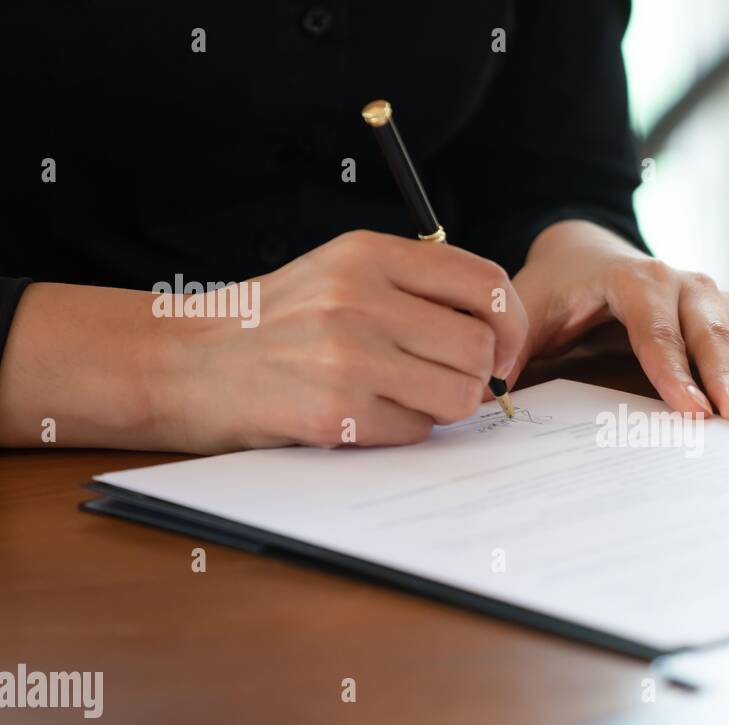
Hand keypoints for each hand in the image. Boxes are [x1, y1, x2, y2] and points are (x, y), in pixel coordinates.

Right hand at [168, 230, 527, 450]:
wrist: (183, 361)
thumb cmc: (275, 322)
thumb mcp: (340, 272)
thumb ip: (416, 288)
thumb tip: (499, 337)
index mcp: (369, 254)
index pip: (485, 284)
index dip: (511, 326)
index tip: (504, 353)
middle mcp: (360, 298)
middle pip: (479, 347)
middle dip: (475, 376)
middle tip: (446, 383)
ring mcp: (347, 355)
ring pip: (458, 395)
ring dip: (441, 407)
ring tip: (398, 397)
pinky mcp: (334, 411)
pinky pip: (415, 432)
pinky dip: (401, 432)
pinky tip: (362, 415)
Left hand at [511, 221, 728, 426]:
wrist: (588, 252)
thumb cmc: (557, 290)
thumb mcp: (527, 308)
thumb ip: (515, 340)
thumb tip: (497, 384)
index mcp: (634, 280)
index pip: (656, 328)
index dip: (674, 370)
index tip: (693, 411)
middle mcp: (685, 284)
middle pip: (715, 334)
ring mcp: (719, 298)